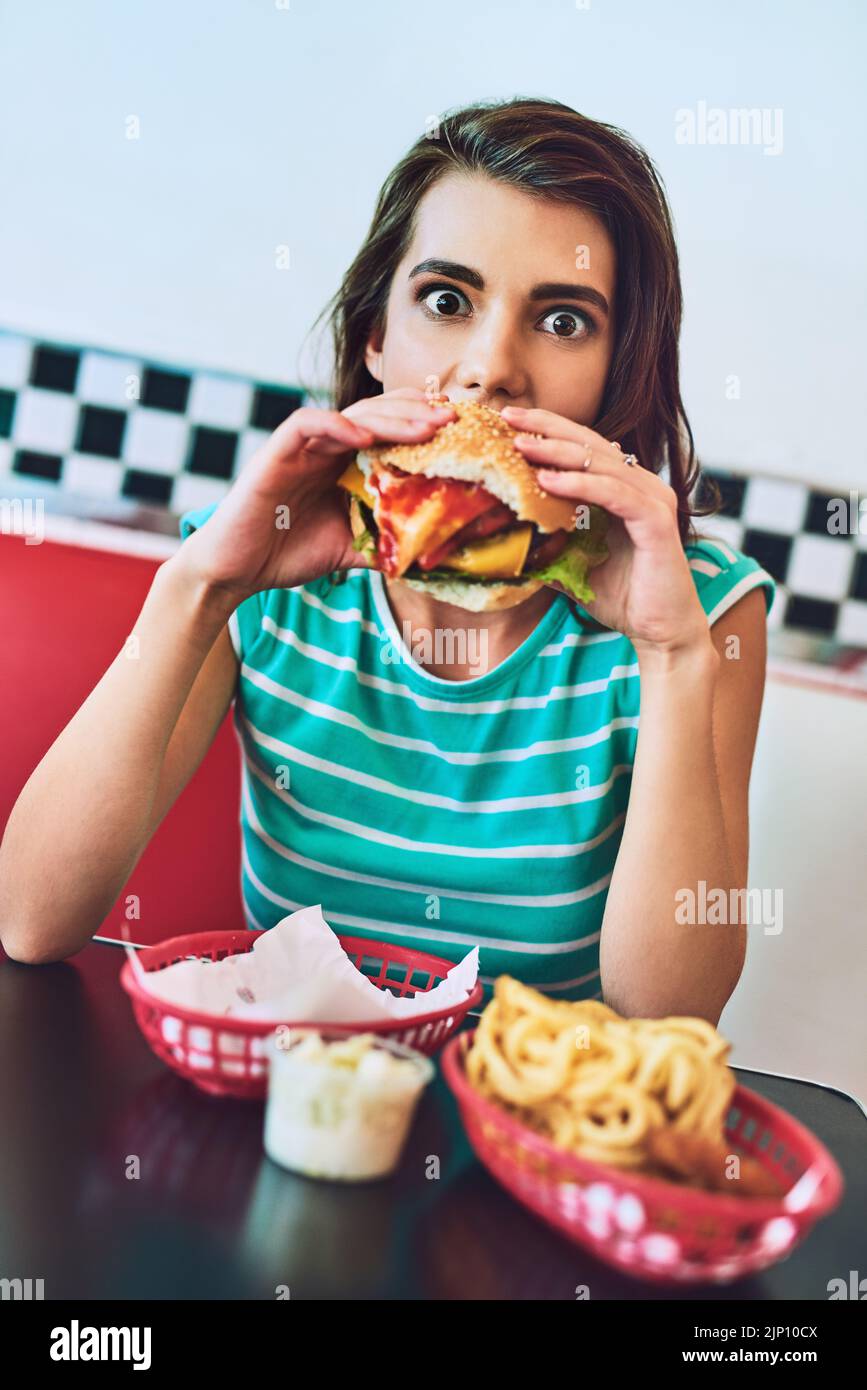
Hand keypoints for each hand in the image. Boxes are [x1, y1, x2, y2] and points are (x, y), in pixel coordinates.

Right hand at [176, 388, 455, 602]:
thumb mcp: (349, 548)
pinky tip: (365, 437)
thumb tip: (429, 556)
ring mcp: (301, 447)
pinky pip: (308, 425)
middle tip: (454, 421)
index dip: (423, 426)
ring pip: (351, 415)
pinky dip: (336, 426)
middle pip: (378, 415)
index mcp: (345, 463)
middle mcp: (327, 447)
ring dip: (390, 419)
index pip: (390, 431)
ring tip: (426, 427)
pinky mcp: (275, 452)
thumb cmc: (286, 554)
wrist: (236, 569)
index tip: (459, 434)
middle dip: (418, 415)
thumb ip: (383, 543)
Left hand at [501, 406, 711, 658]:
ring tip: (520, 446)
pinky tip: (548, 481)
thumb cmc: (622, 598)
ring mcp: (654, 501)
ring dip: (558, 453)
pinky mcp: (657, 522)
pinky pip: (614, 493)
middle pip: (591, 444)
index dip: (548, 432)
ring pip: (601, 464)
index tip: (508, 422)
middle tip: (509, 416)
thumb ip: (550, 545)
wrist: (660, 632)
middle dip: (547, 428)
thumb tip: (505, 538)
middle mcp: (643, 486)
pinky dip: (581, 485)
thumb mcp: (574, 566)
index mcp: (625, 490)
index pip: (584, 449)